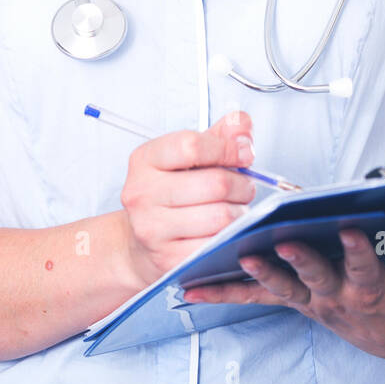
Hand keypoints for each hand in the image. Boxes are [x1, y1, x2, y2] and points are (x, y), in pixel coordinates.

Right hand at [120, 111, 256, 287]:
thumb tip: (242, 124)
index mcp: (145, 160)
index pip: (192, 145)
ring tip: (234, 208)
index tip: (243, 155)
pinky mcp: (169, 259)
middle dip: (242, 184)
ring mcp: (152, 229)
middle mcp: (142, 193)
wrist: (140, 243)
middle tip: (243, 187)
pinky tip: (225, 230)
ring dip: (240, 212)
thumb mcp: (188, 157)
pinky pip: (217, 244)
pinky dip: (230, 236)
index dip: (228, 148)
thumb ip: (219, 135)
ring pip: (222, 216)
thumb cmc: (171, 193)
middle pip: (215, 183)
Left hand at [182, 217, 384, 359]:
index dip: (357, 250)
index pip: (365, 267)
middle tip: (273, 243)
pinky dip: (222, 293)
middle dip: (294, 261)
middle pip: (313, 277)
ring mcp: (310, 300)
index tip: (347, 228)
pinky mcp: (292, 299)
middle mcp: (336, 298)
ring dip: (251, 276)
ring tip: (227, 263)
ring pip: (276, 288)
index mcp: (372, 289)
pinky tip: (190, 289)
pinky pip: (253, 297)